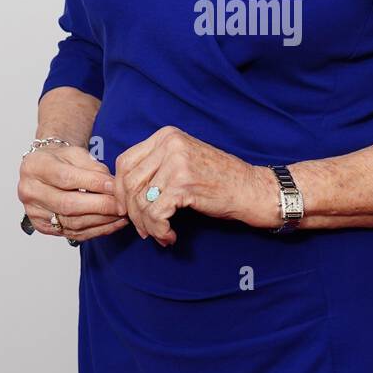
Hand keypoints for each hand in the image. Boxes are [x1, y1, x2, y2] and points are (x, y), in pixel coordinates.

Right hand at [18, 143, 128, 241]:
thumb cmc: (61, 158)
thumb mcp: (76, 153)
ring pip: (71, 223)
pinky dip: (96, 230)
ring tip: (121, 215)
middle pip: (67, 204)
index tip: (114, 186)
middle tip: (122, 205)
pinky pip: (73, 233)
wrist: (46, 167)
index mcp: (35, 166)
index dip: (92, 183)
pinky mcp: (43, 227)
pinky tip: (112, 224)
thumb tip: (113, 186)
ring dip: (101, 221)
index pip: (65, 178)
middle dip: (100, 206)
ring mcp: (34, 212)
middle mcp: (29, 191)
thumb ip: (93, 168)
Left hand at [114, 126, 277, 245]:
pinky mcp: (184, 184)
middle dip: (131, 211)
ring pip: (140, 201)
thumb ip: (156, 166)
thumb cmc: (219, 179)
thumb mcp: (183, 160)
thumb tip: (122, 190)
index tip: (127, 209)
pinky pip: (156, 213)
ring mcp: (176, 163)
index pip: (125, 162)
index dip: (119, 190)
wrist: (252, 189)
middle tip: (143, 228)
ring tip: (160, 234)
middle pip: (129, 182)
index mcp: (166, 136)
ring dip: (147, 225)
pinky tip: (170, 236)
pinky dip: (159, 230)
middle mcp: (169, 144)